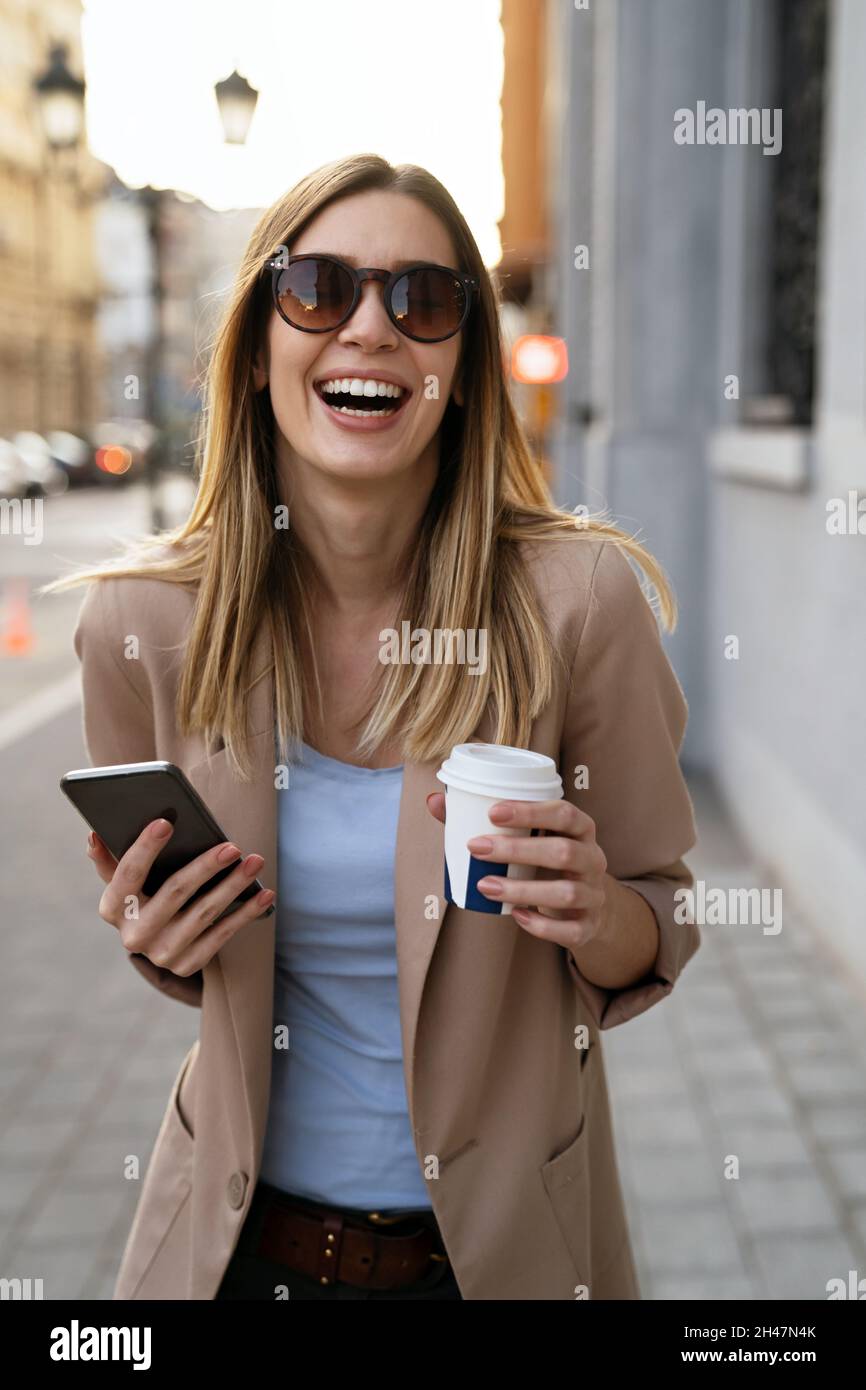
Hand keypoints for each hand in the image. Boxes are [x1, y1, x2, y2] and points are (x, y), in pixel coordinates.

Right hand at [85, 820, 274, 977]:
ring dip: (233, 886)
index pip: (127, 873)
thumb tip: (94, 836)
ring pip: (203, 914)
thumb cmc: (142, 896)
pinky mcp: (188, 964)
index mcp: (112, 908)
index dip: (145, 848)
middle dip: (205, 867)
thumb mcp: (122, 881)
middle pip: (174, 893)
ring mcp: (162, 953)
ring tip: (254, 862)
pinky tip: (264, 894)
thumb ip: (110, 859)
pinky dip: (246, 912)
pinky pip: (222, 935)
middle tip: (231, 847)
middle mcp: (133, 935)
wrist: (155, 943)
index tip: (166, 822)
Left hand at [425, 793, 609, 952]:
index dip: (531, 811)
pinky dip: (542, 925)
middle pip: (564, 851)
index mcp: (581, 829)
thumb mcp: (529, 837)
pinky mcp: (588, 925)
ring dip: (522, 889)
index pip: (564, 812)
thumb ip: (483, 820)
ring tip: (484, 886)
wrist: (586, 906)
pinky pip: (570, 930)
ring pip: (566, 892)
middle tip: (476, 848)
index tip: (493, 812)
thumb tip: (434, 800)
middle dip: (518, 850)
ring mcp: (594, 894)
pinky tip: (515, 916)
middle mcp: (593, 858)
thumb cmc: (545, 862)